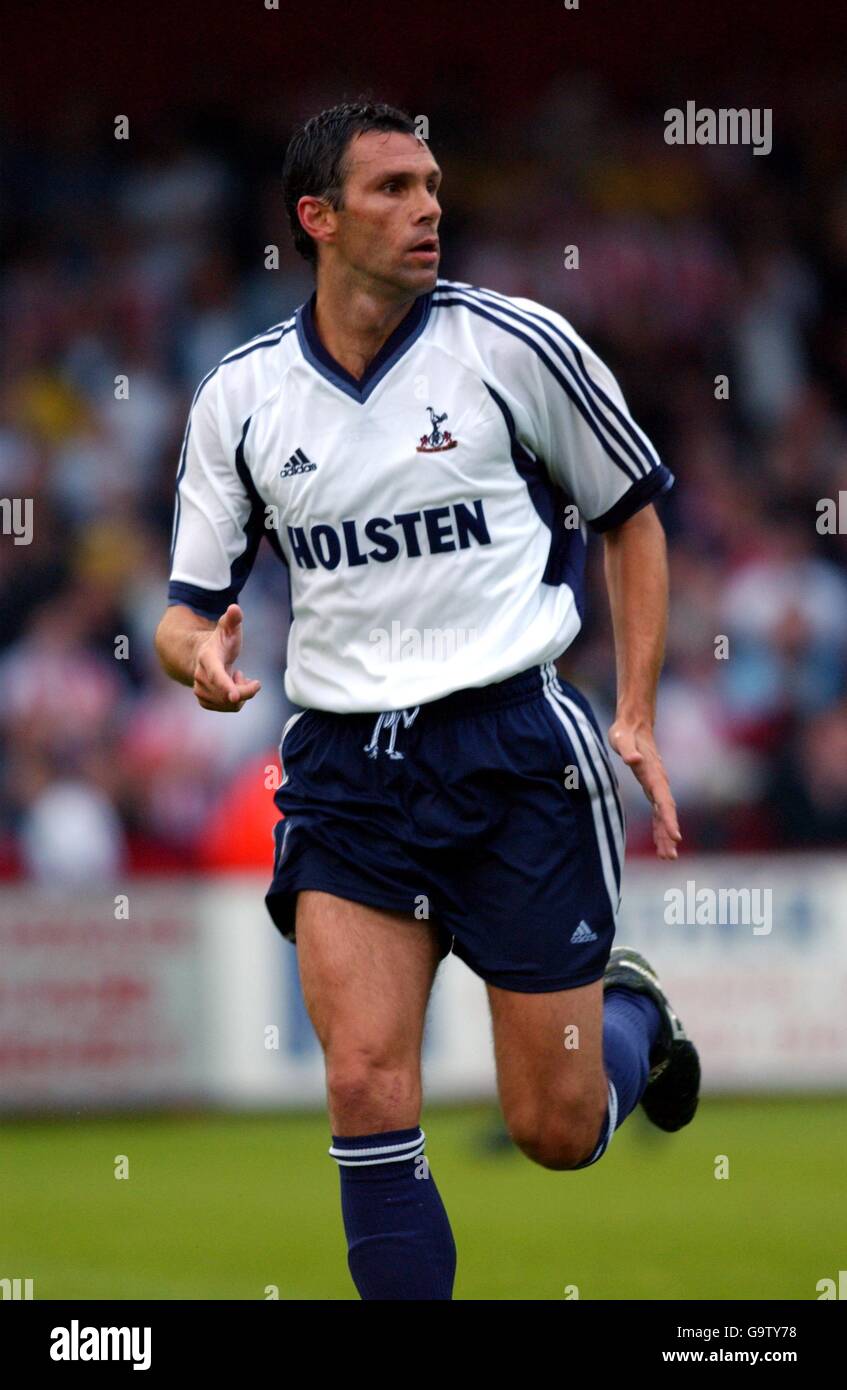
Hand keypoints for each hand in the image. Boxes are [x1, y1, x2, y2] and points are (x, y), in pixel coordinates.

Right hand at [192, 604, 261, 712]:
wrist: (202, 655)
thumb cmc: (220, 641)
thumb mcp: (228, 628)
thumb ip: (232, 619)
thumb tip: (235, 608)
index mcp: (207, 658)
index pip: (216, 674)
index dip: (226, 685)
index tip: (235, 697)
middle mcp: (200, 676)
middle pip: (229, 694)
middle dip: (246, 690)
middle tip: (252, 679)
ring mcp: (200, 690)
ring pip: (230, 704)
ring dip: (241, 692)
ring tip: (237, 677)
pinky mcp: (205, 701)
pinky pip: (228, 708)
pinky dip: (236, 700)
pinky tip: (234, 688)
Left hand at [608, 718, 680, 859]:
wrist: (633, 724)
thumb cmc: (625, 732)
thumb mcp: (623, 739)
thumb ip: (628, 750)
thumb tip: (633, 760)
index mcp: (653, 774)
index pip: (663, 800)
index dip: (669, 818)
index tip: (675, 836)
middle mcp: (659, 782)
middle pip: (666, 811)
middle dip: (668, 833)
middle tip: (670, 855)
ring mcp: (657, 785)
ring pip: (664, 814)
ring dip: (665, 835)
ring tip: (667, 856)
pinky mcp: (652, 787)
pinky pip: (659, 811)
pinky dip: (661, 826)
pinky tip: (661, 842)